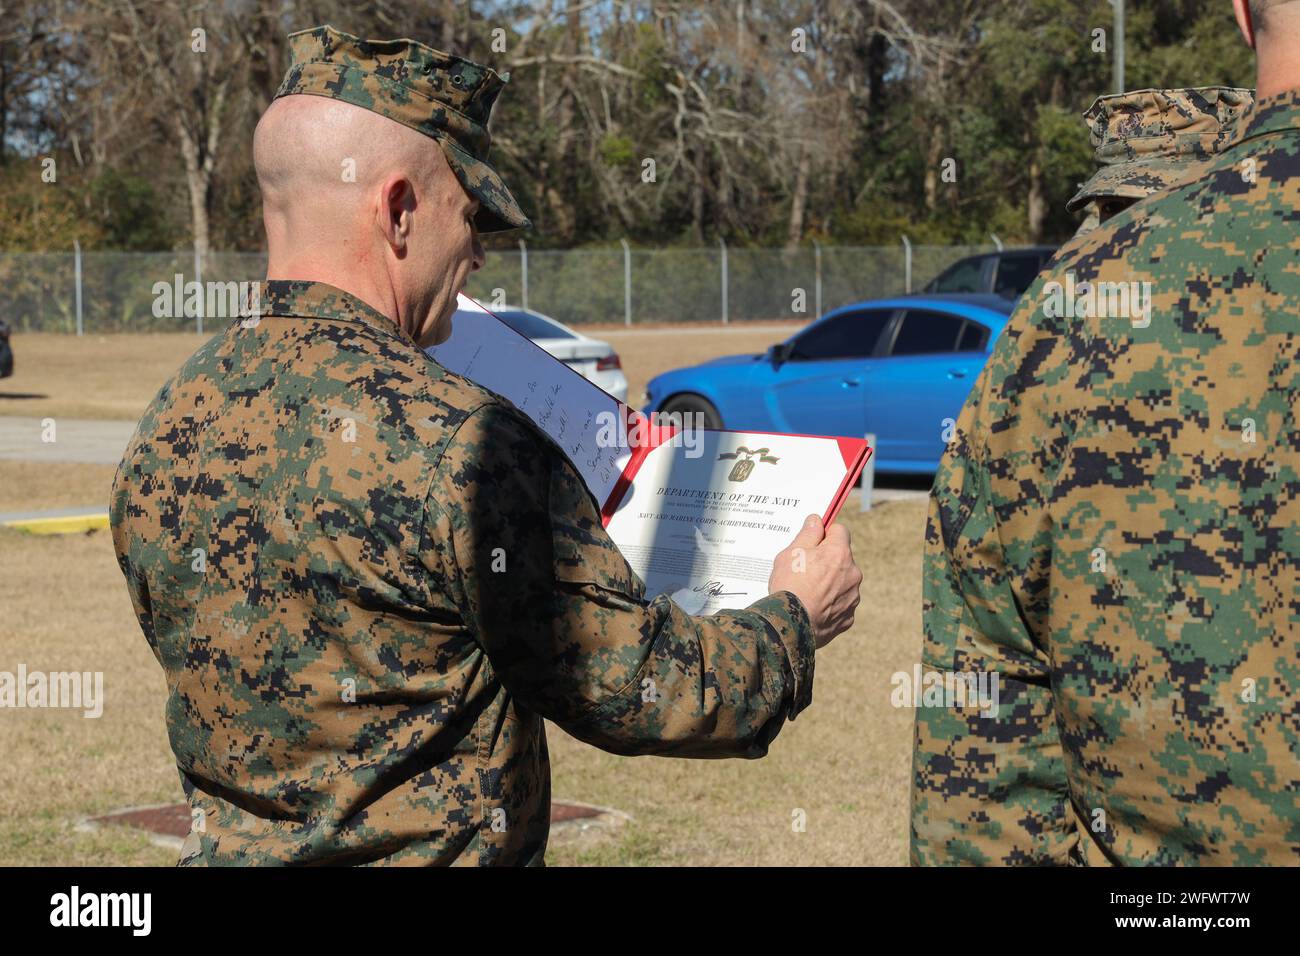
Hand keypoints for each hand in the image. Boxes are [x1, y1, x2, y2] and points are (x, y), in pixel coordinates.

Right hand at [768, 513, 861, 648]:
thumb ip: (808, 534)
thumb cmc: (789, 585)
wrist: (790, 625)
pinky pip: (841, 605)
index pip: (840, 531)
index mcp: (839, 553)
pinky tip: (813, 608)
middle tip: (805, 571)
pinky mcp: (848, 618)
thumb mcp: (791, 553)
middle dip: (827, 561)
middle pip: (842, 559)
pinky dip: (830, 605)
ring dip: (830, 584)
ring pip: (843, 583)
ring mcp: (853, 597)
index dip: (825, 535)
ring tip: (807, 593)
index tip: (814, 542)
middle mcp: (853, 574)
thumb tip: (816, 520)